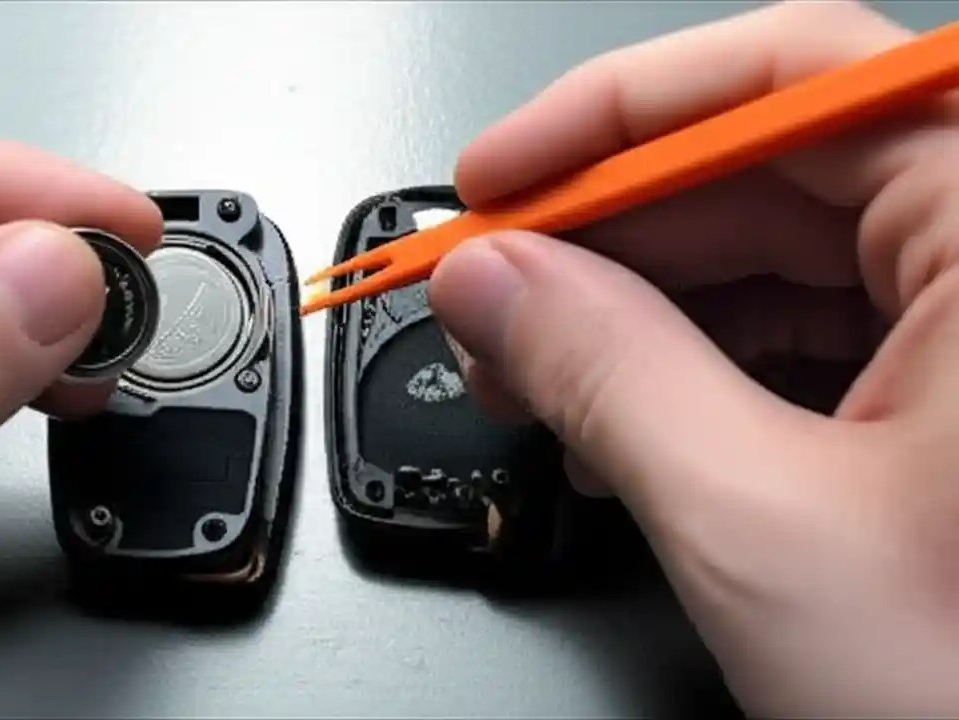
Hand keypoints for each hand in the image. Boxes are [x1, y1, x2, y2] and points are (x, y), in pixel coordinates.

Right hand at [428, 2, 958, 715]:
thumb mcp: (759, 525)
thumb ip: (604, 376)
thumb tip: (494, 282)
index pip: (787, 80)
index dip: (614, 115)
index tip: (501, 175)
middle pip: (764, 176)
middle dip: (602, 238)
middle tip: (488, 293)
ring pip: (775, 261)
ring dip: (633, 313)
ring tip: (532, 371)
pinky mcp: (955, 403)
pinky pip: (803, 336)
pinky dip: (694, 368)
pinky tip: (619, 417)